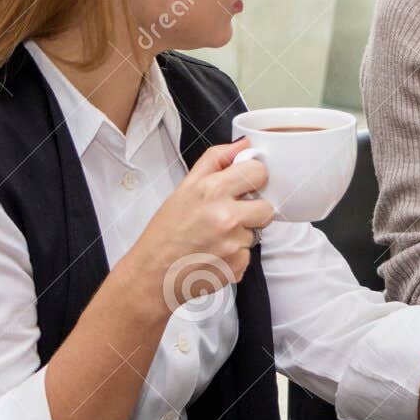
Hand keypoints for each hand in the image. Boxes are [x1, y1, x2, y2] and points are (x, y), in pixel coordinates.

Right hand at [118, 139, 275, 311]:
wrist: (153, 274)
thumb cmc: (165, 232)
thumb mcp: (184, 187)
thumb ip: (216, 161)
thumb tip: (243, 145)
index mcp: (212, 191)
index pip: (258, 172)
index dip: (254, 178)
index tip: (246, 185)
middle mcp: (225, 216)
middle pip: (266, 207)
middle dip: (252, 211)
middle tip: (228, 216)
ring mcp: (233, 244)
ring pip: (256, 233)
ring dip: (240, 235)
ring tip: (213, 238)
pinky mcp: (237, 266)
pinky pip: (248, 256)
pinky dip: (234, 257)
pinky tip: (213, 255)